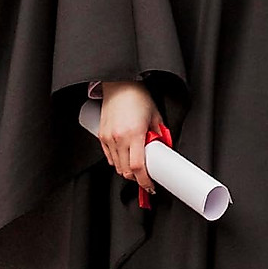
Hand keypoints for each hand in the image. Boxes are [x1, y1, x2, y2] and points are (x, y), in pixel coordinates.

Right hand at [99, 81, 161, 195]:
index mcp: (135, 134)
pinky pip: (109, 157)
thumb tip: (166, 147)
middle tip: (145, 175)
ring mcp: (109, 138)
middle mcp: (120, 138)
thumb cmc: (138, 96)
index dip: (145, 181)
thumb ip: (160, 133)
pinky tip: (124, 155)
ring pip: (117, 166)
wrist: (120, 83)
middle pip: (126, 171)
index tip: (150, 186)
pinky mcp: (101, 136)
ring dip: (126, 170)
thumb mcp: (155, 115)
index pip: (138, 168)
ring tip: (135, 163)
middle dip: (136, 177)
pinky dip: (116, 161)